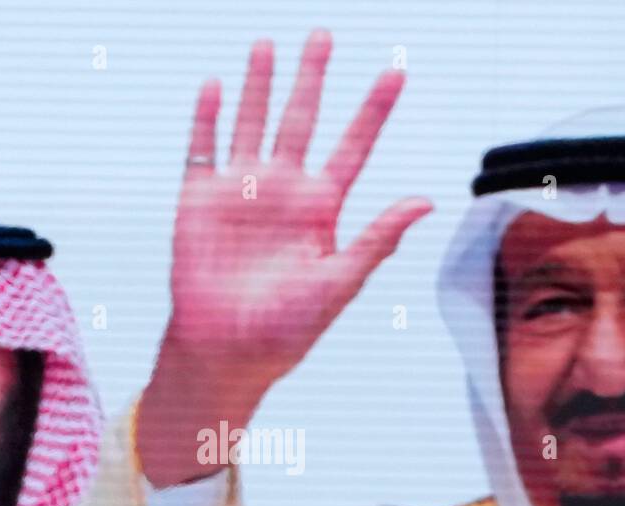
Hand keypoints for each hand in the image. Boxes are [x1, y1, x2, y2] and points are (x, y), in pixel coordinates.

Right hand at [139, 29, 432, 486]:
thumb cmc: (285, 330)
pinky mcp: (199, 201)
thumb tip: (426, 201)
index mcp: (320, 209)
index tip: (395, 73)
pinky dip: (206, 118)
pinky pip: (202, 149)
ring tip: (268, 45)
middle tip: (323, 35)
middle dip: (312, 78)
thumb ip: (377, 239)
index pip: (353, 147)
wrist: (226, 352)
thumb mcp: (339, 284)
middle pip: (302, 120)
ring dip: (259, 85)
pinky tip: (213, 85)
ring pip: (252, 122)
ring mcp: (240, 191)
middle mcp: (283, 191)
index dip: (373, 111)